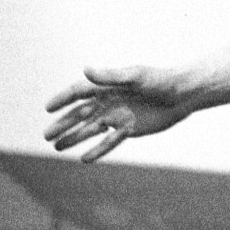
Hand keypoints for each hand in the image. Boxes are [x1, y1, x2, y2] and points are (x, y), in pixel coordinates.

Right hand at [43, 65, 195, 161]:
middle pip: (80, 114)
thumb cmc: (160, 81)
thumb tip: (86, 70)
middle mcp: (109, 101)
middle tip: (46, 135)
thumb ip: (110, 76)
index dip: (63, 99)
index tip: (48, 108)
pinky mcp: (129, 130)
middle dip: (63, 124)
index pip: (79, 92)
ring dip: (74, 138)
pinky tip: (84, 159)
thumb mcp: (135, 76)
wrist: (183, 95)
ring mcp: (117, 116)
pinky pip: (109, 142)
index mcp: (107, 86)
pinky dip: (97, 151)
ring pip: (90, 130)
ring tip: (57, 147)